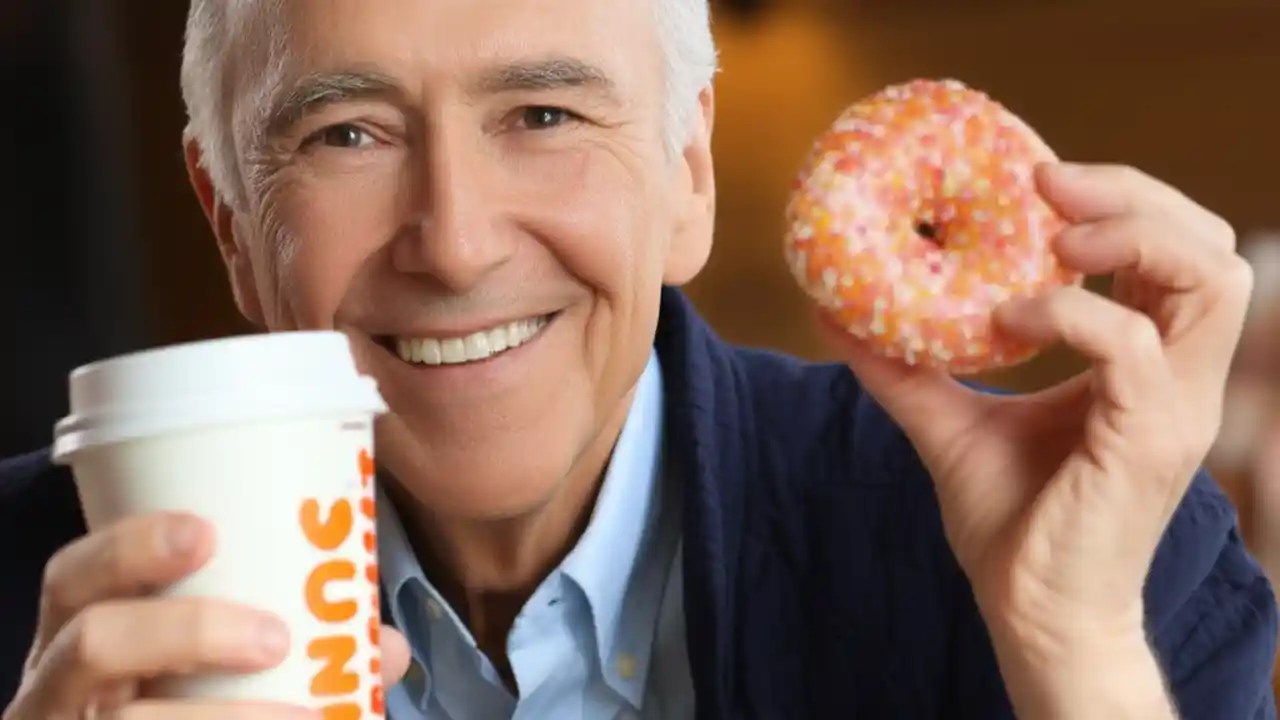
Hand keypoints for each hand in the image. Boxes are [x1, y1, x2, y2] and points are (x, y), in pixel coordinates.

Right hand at [3, 512, 410, 718]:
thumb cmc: (175, 699)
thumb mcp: (212, 667)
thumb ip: (298, 646)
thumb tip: (391, 648)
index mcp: (82, 632)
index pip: (74, 577)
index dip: (129, 547)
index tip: (206, 533)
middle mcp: (57, 686)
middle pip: (92, 642)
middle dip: (187, 630)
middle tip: (275, 638)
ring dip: (222, 717)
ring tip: (302, 718)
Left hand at [821, 162, 1251, 717]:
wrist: (1031, 613)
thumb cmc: (1010, 523)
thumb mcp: (951, 424)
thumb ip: (906, 365)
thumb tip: (832, 309)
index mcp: (1147, 365)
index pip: (1176, 255)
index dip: (1124, 202)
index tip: (1038, 179)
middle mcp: (1178, 379)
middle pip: (1212, 247)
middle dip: (1137, 196)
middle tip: (1046, 184)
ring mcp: (1174, 408)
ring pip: (1211, 279)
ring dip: (1128, 236)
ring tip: (1050, 236)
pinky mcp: (1150, 441)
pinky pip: (1133, 346)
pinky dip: (1073, 313)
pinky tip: (1010, 315)